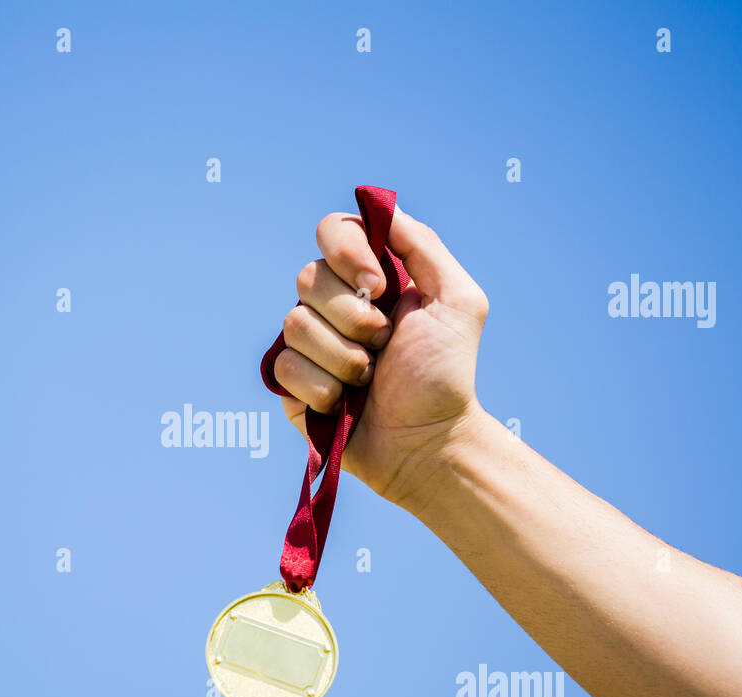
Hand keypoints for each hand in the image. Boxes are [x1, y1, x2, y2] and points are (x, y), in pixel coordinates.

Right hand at [273, 204, 489, 509]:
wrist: (429, 443)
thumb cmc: (446, 375)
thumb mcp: (457, 300)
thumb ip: (422, 245)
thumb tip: (378, 207)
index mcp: (368, 278)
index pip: (331, 231)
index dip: (347, 252)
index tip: (380, 286)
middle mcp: (332, 305)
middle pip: (308, 277)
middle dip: (354, 317)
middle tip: (385, 345)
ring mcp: (308, 344)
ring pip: (295, 324)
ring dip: (343, 358)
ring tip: (369, 379)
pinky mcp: (290, 384)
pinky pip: (284, 367)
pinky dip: (322, 388)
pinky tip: (345, 403)